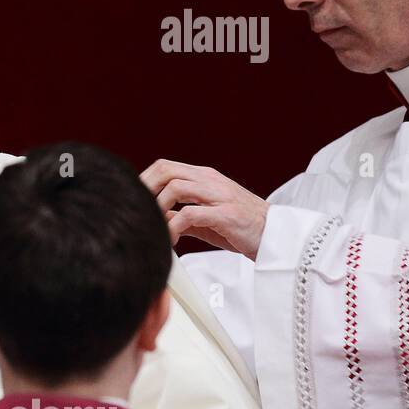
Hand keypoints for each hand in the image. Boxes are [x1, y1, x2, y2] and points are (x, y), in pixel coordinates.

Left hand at [140, 159, 269, 259]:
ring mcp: (219, 195)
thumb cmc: (240, 227)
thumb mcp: (204, 218)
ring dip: (157, 208)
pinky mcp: (226, 214)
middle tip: (137, 212)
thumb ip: (179, 213)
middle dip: (145, 190)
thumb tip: (155, 217)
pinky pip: (189, 214)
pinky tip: (171, 241)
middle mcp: (210, 181)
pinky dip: (173, 227)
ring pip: (175, 188)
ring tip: (153, 228)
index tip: (133, 200)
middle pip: (165, 170)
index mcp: (204, 178)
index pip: (164, 167)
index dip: (144, 180)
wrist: (276, 237)